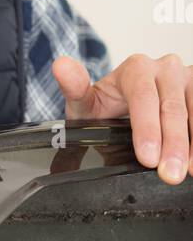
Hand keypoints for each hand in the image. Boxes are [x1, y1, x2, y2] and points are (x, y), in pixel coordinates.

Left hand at [53, 53, 192, 184]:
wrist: (124, 106)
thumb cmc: (107, 107)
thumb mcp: (86, 102)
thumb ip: (73, 88)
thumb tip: (61, 66)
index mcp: (136, 69)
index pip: (143, 96)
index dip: (147, 128)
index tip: (147, 157)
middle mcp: (165, 68)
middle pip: (172, 107)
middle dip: (172, 144)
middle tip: (170, 174)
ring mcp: (188, 78)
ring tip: (191, 170)